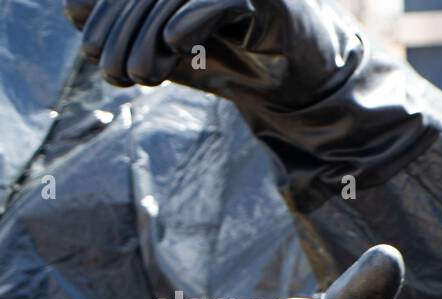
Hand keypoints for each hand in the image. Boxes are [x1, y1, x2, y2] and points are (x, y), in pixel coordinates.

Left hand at [65, 0, 354, 103]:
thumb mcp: (178, 51)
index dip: (105, 15)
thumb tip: (76, 10)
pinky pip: (216, 2)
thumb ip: (136, 34)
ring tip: (142, 76)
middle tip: (114, 75)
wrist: (305, 87)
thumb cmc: (240, 64)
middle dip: (122, 35)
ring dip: (149, 39)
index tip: (94, 53)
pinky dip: (191, 21)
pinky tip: (175, 46)